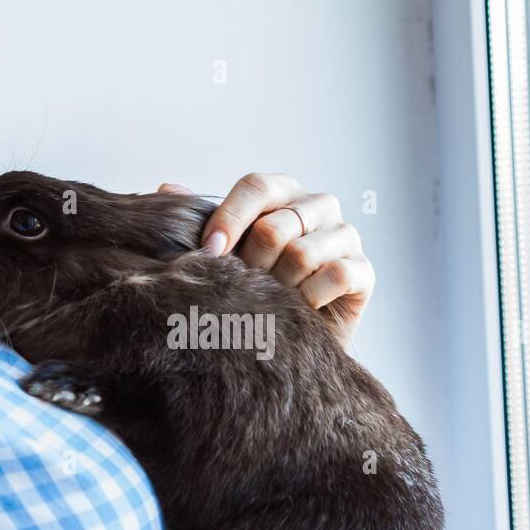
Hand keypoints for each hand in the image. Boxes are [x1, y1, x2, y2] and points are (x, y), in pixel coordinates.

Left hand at [158, 173, 375, 344]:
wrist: (289, 343)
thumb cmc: (254, 290)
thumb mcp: (223, 254)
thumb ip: (199, 221)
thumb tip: (165, 188)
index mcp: (283, 194)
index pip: (258, 186)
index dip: (230, 216)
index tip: (208, 251)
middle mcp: (318, 207)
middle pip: (277, 225)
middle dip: (251, 265)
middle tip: (242, 290)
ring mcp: (345, 237)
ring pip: (303, 254)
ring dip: (279, 287)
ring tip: (271, 304)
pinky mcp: (364, 271)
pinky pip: (336, 275)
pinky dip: (310, 297)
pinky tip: (299, 311)